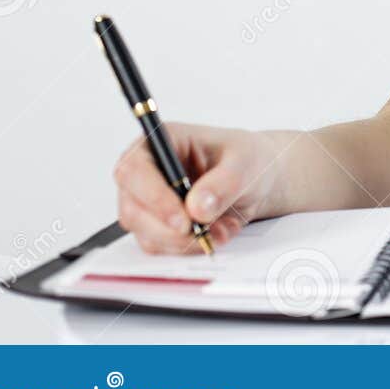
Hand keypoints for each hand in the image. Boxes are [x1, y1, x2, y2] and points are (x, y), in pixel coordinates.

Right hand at [112, 123, 281, 253]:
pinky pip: (163, 247)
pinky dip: (192, 247)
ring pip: (146, 234)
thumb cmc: (246, 158)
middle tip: (204, 234)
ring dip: (186, 241)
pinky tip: (218, 232)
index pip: (134, 170)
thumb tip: (197, 208)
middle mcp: (146, 172)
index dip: (153, 197)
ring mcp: (147, 202)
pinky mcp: (157, 226)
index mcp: (161, 141)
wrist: (256, 179)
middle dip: (170, 230)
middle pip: (133, 210)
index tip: (183, 220)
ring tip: (223, 228)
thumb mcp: (245, 162)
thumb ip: (224, 182)